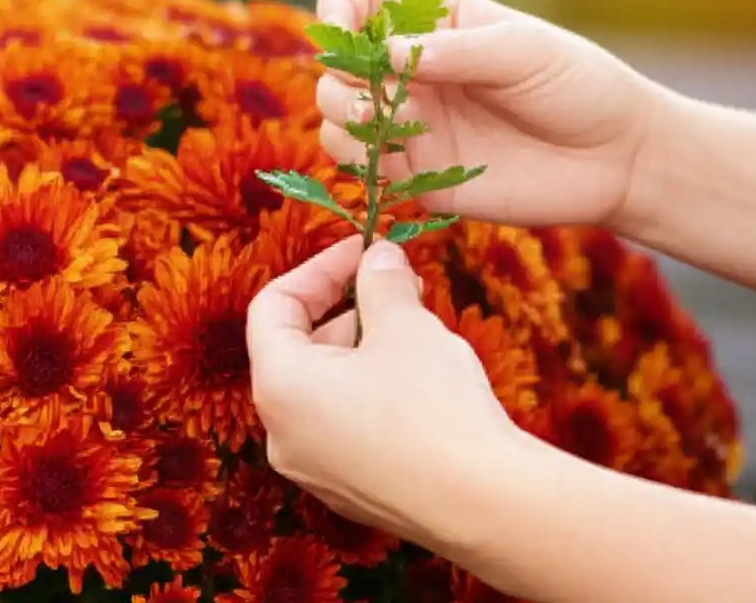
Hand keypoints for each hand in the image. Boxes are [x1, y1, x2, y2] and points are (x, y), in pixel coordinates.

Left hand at [246, 236, 524, 552]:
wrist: (484, 505)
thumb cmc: (434, 407)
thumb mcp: (405, 325)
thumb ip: (381, 281)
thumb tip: (378, 256)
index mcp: (278, 386)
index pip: (271, 307)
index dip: (318, 269)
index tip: (364, 250)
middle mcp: (281, 432)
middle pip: (297, 348)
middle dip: (348, 307)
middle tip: (400, 285)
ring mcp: (313, 468)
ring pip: (325, 388)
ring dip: (364, 348)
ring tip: (419, 330)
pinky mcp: (349, 491)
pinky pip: (346, 425)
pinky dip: (371, 392)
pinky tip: (423, 382)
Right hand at [315, 0, 667, 227]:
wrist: (616, 158)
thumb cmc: (578, 86)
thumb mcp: (524, 51)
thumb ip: (457, 51)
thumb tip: (385, 51)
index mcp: (433, 22)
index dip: (338, 10)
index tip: (349, 37)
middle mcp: (410, 71)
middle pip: (335, 65)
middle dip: (340, 81)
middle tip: (376, 99)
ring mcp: (411, 123)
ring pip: (335, 120)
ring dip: (342, 124)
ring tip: (385, 128)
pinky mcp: (418, 175)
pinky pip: (364, 170)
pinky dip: (362, 166)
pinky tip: (397, 164)